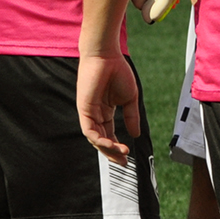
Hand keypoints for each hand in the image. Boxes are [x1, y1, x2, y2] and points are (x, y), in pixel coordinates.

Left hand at [76, 51, 142, 165]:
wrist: (107, 56)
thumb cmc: (117, 72)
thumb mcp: (130, 98)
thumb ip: (131, 116)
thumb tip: (136, 134)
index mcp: (106, 112)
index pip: (110, 135)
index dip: (117, 148)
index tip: (128, 157)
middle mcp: (95, 115)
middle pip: (102, 140)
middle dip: (112, 153)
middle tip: (124, 162)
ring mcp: (89, 113)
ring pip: (95, 139)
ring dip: (108, 149)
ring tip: (122, 153)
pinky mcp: (84, 110)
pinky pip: (89, 131)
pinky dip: (99, 140)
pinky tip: (111, 144)